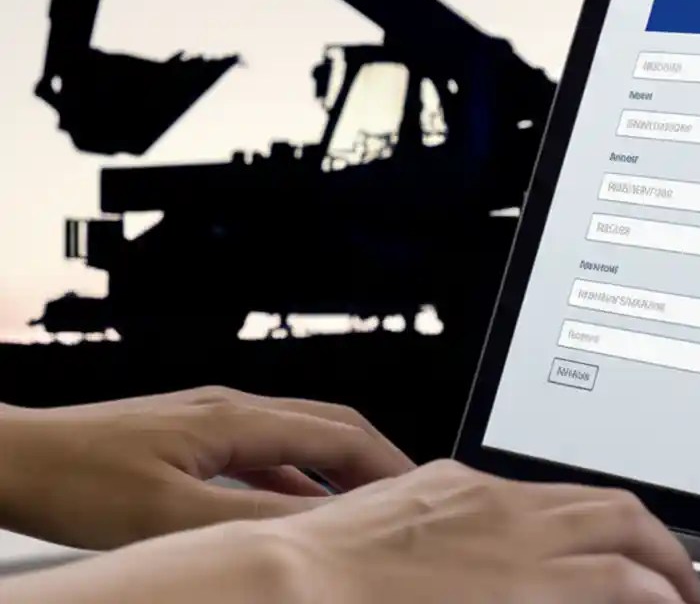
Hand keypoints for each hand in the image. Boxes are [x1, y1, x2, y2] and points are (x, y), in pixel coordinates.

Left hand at [0, 386, 413, 549]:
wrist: (11, 456)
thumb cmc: (76, 479)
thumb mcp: (169, 514)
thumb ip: (251, 521)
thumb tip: (320, 531)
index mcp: (237, 419)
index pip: (336, 437)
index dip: (385, 464)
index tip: (420, 490)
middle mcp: (231, 407)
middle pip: (326, 426)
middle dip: (372, 459)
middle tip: (404, 496)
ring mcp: (209, 417)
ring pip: (296, 438)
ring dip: (334, 470)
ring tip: (361, 506)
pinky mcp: (188, 434)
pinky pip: (262, 451)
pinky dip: (294, 478)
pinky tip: (293, 507)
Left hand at [268, 459, 699, 603]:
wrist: (281, 588)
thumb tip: (580, 600)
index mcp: (526, 581)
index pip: (629, 581)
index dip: (665, 596)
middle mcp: (514, 528)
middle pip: (623, 520)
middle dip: (667, 550)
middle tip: (680, 581)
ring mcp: (481, 494)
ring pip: (579, 491)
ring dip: (622, 521)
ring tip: (634, 549)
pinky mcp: (444, 476)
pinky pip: (524, 485)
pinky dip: (558, 509)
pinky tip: (550, 531)